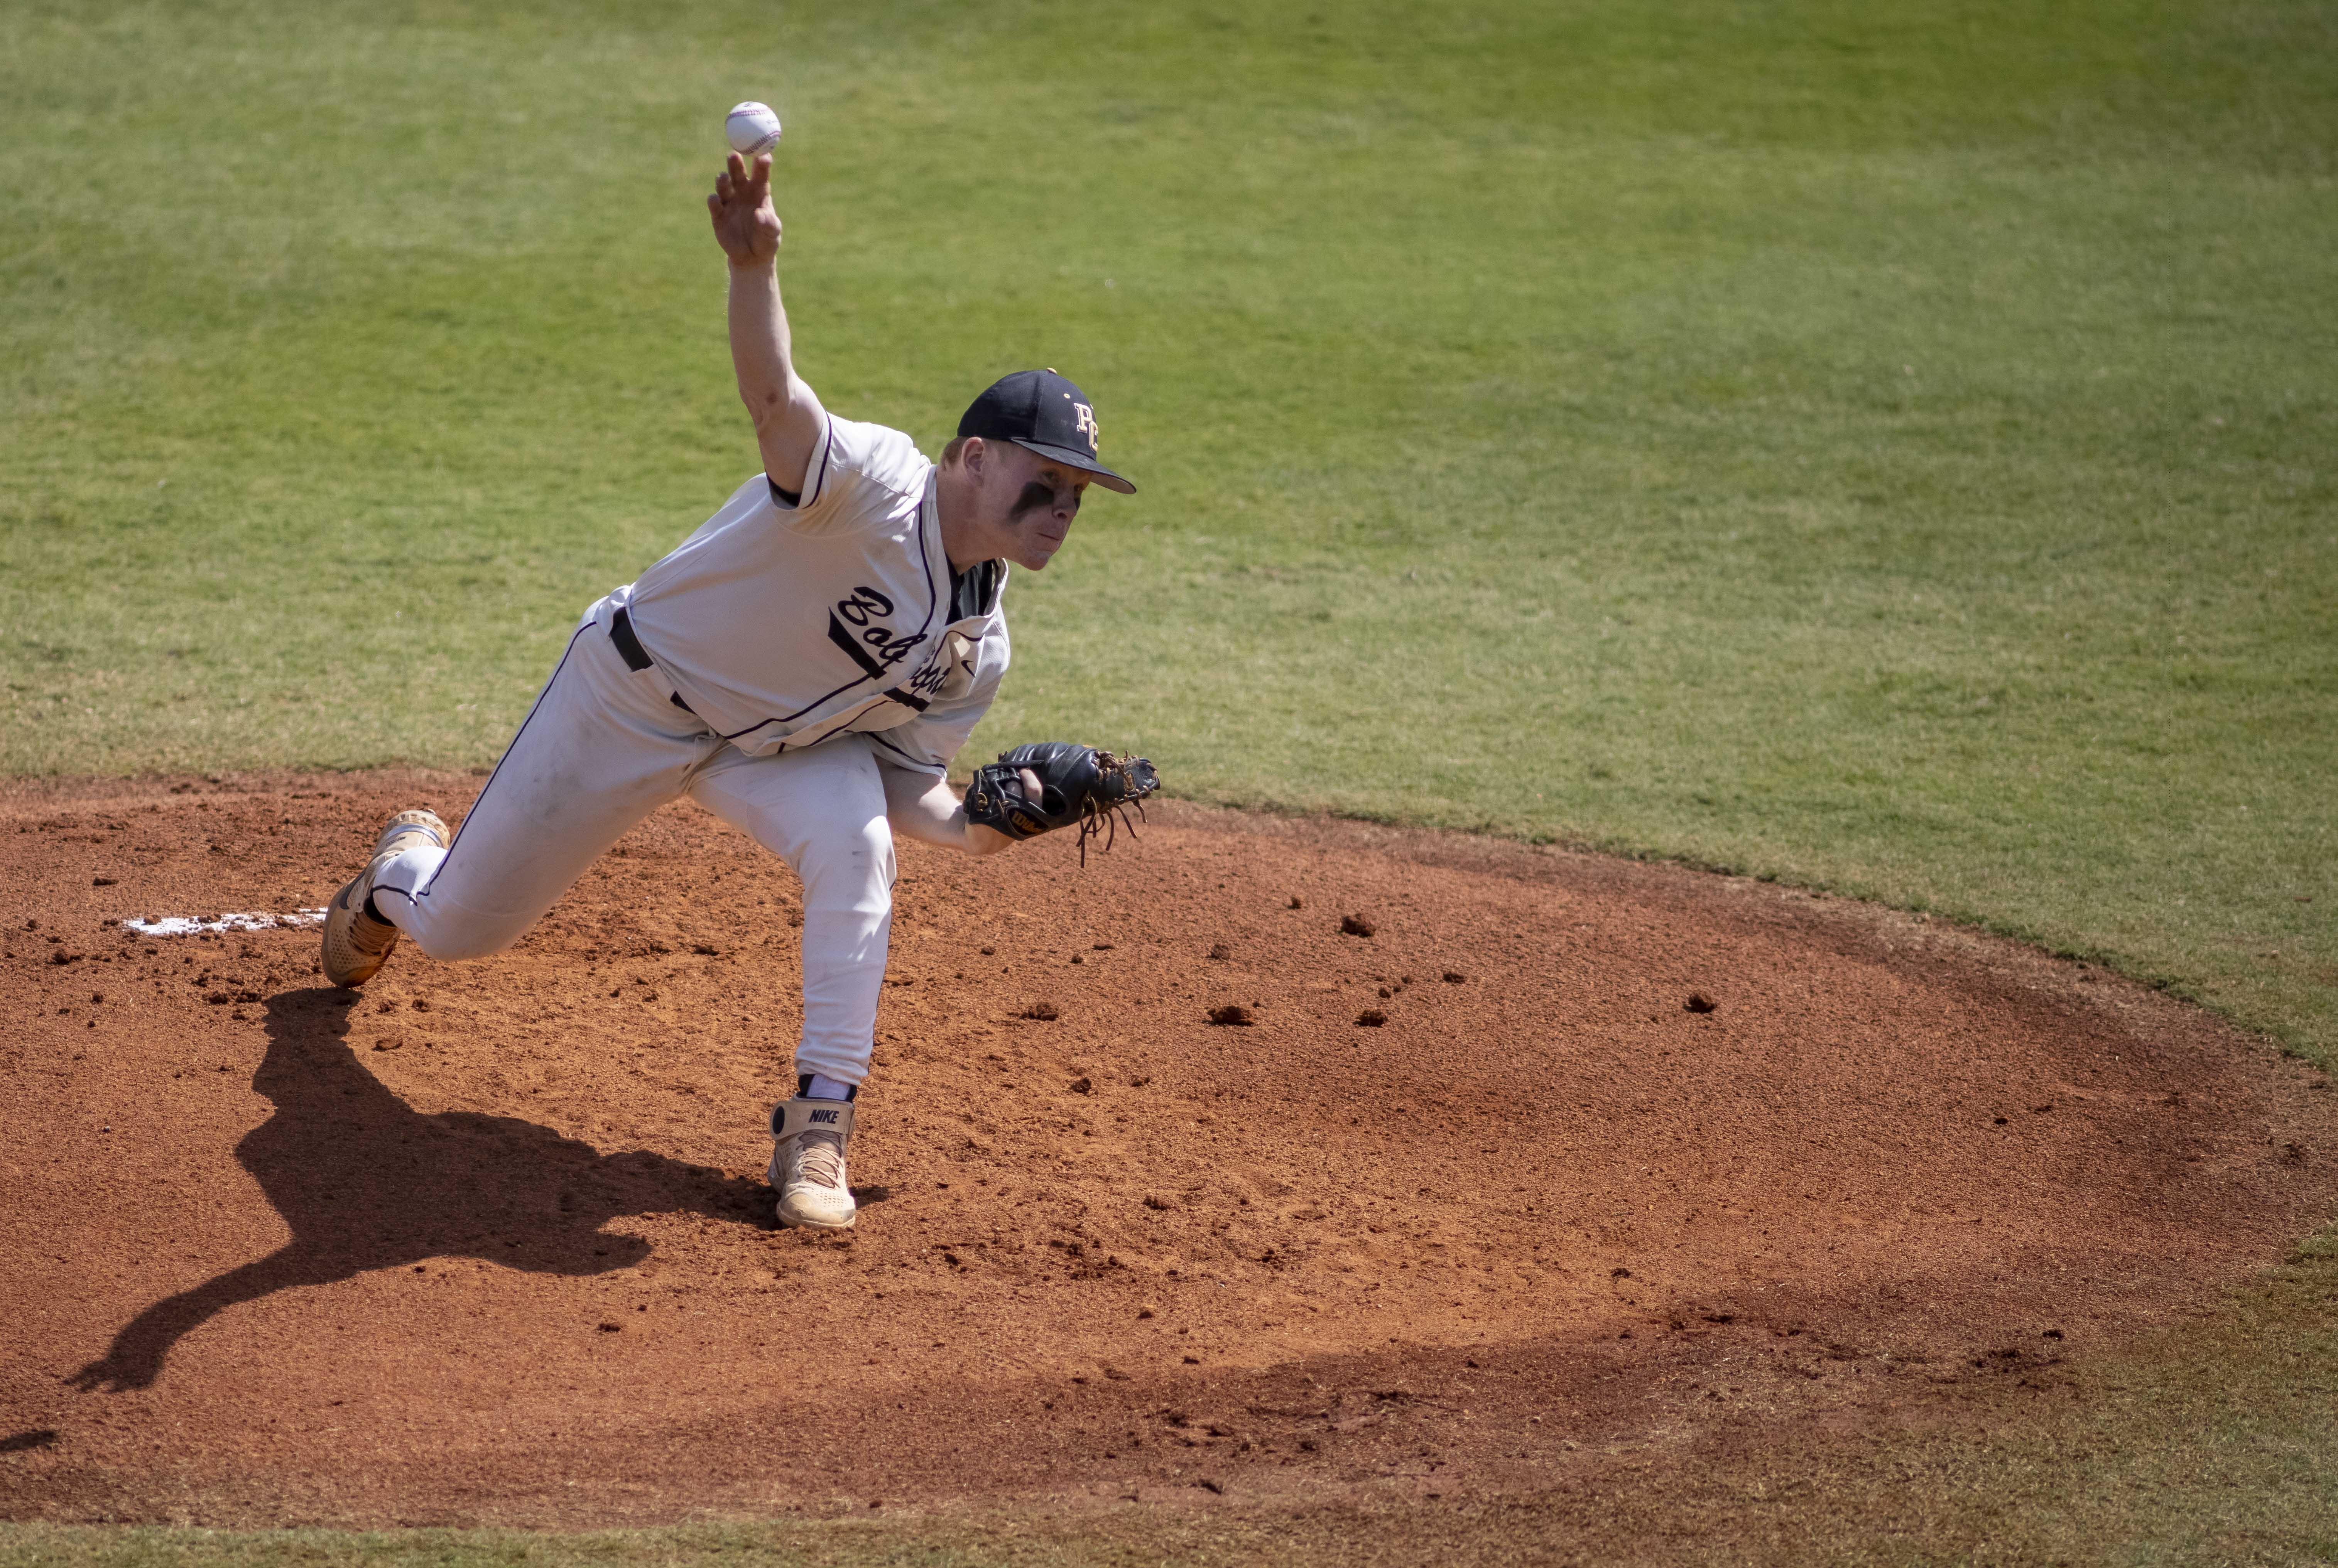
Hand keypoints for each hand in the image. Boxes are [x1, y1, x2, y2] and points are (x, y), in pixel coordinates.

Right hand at [707, 151, 780, 268]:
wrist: (752, 257)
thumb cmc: (766, 240)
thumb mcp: (772, 233)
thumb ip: (768, 224)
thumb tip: (759, 214)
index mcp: (759, 191)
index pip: (760, 173)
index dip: (761, 163)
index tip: (763, 156)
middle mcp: (742, 192)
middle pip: (738, 173)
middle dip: (735, 163)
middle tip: (734, 155)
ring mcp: (729, 201)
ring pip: (723, 185)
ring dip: (723, 180)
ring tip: (724, 178)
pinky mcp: (717, 214)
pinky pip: (714, 204)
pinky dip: (714, 200)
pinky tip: (716, 199)